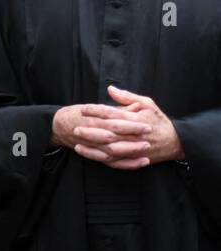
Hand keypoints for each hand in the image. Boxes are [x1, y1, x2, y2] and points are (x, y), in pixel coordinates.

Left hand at [52, 85, 180, 169]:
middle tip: (75, 127)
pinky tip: (88, 154)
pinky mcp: (132, 159)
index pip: (112, 114)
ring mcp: (133, 149)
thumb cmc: (159, 121)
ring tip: (76, 142)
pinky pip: (114, 161)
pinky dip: (100, 158)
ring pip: (109, 149)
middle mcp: (134, 135)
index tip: (83, 108)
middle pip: (108, 133)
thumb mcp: (148, 104)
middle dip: (90, 130)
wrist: (175, 142)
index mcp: (136, 120)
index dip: (96, 111)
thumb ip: (128, 97)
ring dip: (92, 147)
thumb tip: (110, 89)